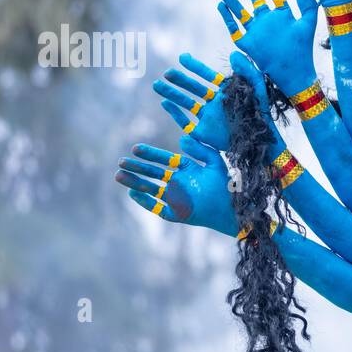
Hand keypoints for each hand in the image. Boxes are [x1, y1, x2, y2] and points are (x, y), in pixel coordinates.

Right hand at [115, 135, 236, 236]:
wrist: (233, 207)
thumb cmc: (226, 185)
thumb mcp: (214, 162)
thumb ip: (199, 150)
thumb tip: (183, 138)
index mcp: (186, 170)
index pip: (164, 160)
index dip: (150, 154)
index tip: (135, 148)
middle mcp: (178, 184)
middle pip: (153, 174)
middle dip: (137, 168)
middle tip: (121, 161)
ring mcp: (176, 199)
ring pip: (151, 189)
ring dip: (135, 183)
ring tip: (118, 175)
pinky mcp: (177, 213)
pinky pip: (158, 208)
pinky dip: (146, 202)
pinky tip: (132, 193)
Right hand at [153, 51, 277, 152]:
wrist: (260, 142)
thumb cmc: (262, 115)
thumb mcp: (257, 89)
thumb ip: (247, 71)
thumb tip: (234, 54)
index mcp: (224, 93)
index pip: (206, 76)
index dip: (195, 67)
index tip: (182, 57)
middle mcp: (214, 104)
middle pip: (192, 89)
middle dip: (179, 80)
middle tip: (167, 72)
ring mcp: (208, 118)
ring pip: (186, 103)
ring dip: (172, 94)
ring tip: (157, 85)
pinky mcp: (203, 133)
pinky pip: (185, 122)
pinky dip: (175, 113)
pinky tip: (165, 103)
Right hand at [214, 0, 319, 97]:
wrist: (295, 73)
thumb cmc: (303, 49)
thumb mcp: (307, 22)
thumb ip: (306, 1)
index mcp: (281, 14)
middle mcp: (266, 20)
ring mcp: (255, 31)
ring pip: (239, 10)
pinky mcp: (247, 44)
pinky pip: (234, 29)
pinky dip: (227, 19)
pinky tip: (221, 6)